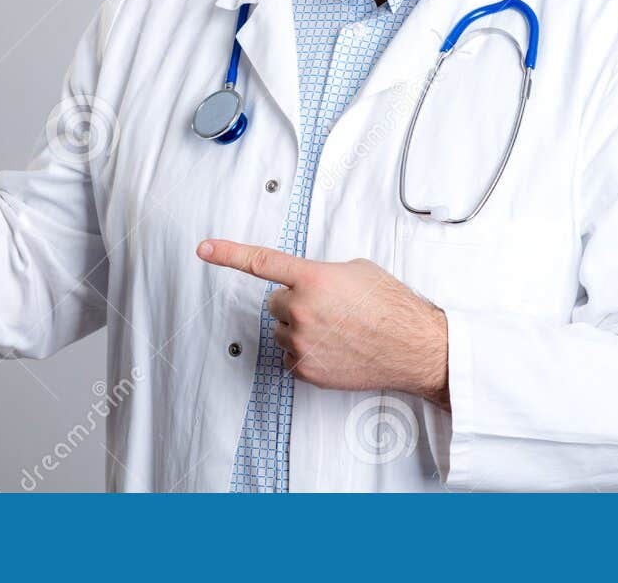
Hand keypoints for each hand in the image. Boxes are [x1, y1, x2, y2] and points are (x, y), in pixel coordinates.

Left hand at [197, 239, 448, 407]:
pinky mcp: (305, 369)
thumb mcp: (356, 270)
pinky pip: (291, 356)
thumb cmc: (391, 306)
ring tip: (337, 330)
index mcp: (312, 278)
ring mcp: (301, 342)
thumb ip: (321, 272)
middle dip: (294, 302)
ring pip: (282, 330)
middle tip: (328, 308)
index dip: (228, 253)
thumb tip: (307, 282)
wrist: (413, 346)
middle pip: (275, 303)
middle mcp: (301, 310)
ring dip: (300, 328)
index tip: (204, 249)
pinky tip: (335, 349)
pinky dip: (307, 352)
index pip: (261, 261)